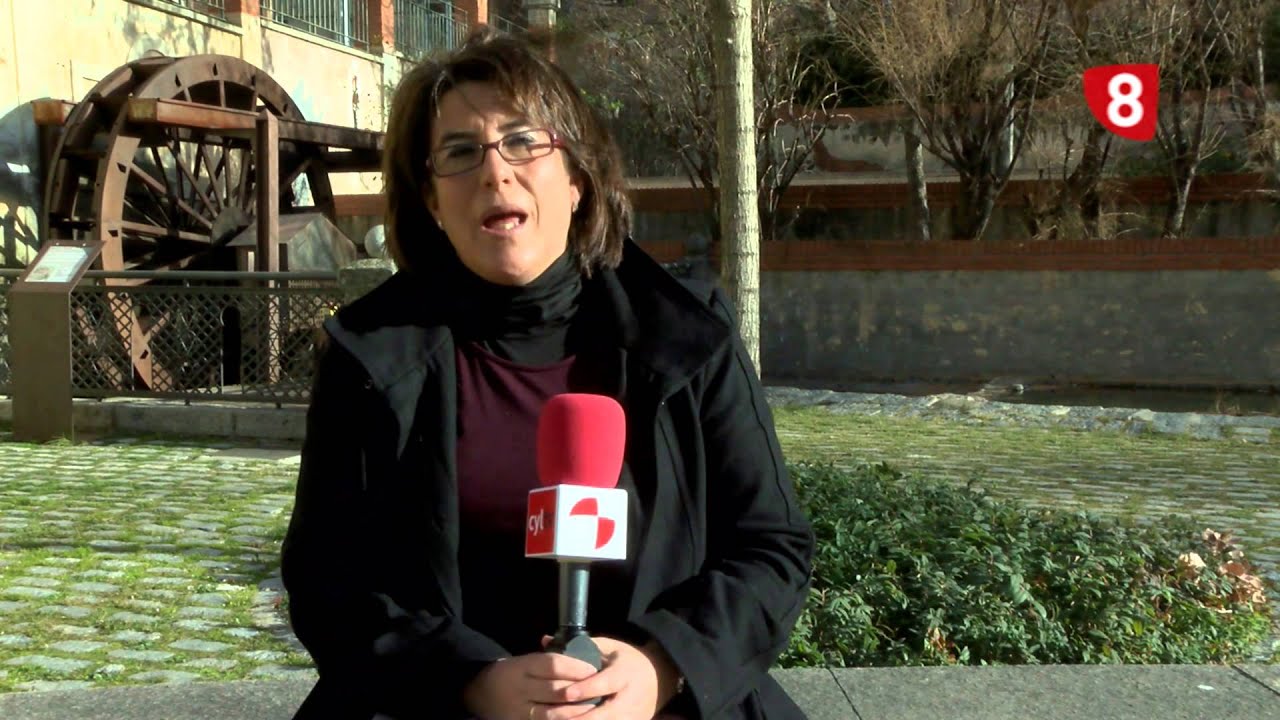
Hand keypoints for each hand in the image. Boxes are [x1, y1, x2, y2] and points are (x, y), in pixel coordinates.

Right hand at [462, 650, 598, 719]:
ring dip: (576, 711)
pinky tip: (578, 718)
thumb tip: (582, 652)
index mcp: (521, 667)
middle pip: (555, 690)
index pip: (552, 665)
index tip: (593, 668)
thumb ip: (550, 659)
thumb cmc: (511, 673)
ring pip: (553, 713)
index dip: (575, 667)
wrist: (480, 693)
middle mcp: (519, 688)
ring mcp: (519, 710)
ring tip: (594, 706)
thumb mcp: (525, 661)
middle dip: (581, 690)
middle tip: (600, 688)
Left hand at [549, 636, 682, 719]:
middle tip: (553, 716)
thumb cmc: (627, 660)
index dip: (585, 689)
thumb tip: (546, 641)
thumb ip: (580, 646)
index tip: (567, 693)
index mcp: (624, 673)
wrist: (659, 679)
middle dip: (577, 718)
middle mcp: (629, 698)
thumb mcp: (609, 648)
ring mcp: (631, 717)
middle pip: (603, 714)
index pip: (604, 683)